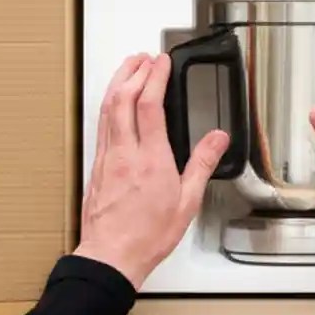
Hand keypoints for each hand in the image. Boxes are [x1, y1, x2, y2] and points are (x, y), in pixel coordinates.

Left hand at [74, 53, 229, 287]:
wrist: (110, 257)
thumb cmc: (147, 236)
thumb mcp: (187, 202)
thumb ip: (202, 165)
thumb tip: (218, 138)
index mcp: (151, 160)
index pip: (150, 106)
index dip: (155, 78)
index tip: (162, 62)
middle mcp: (125, 153)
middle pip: (122, 99)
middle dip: (133, 72)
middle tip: (145, 58)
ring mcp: (107, 158)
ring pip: (107, 109)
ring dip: (118, 83)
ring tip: (128, 68)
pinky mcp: (97, 166)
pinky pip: (102, 125)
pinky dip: (109, 104)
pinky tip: (114, 102)